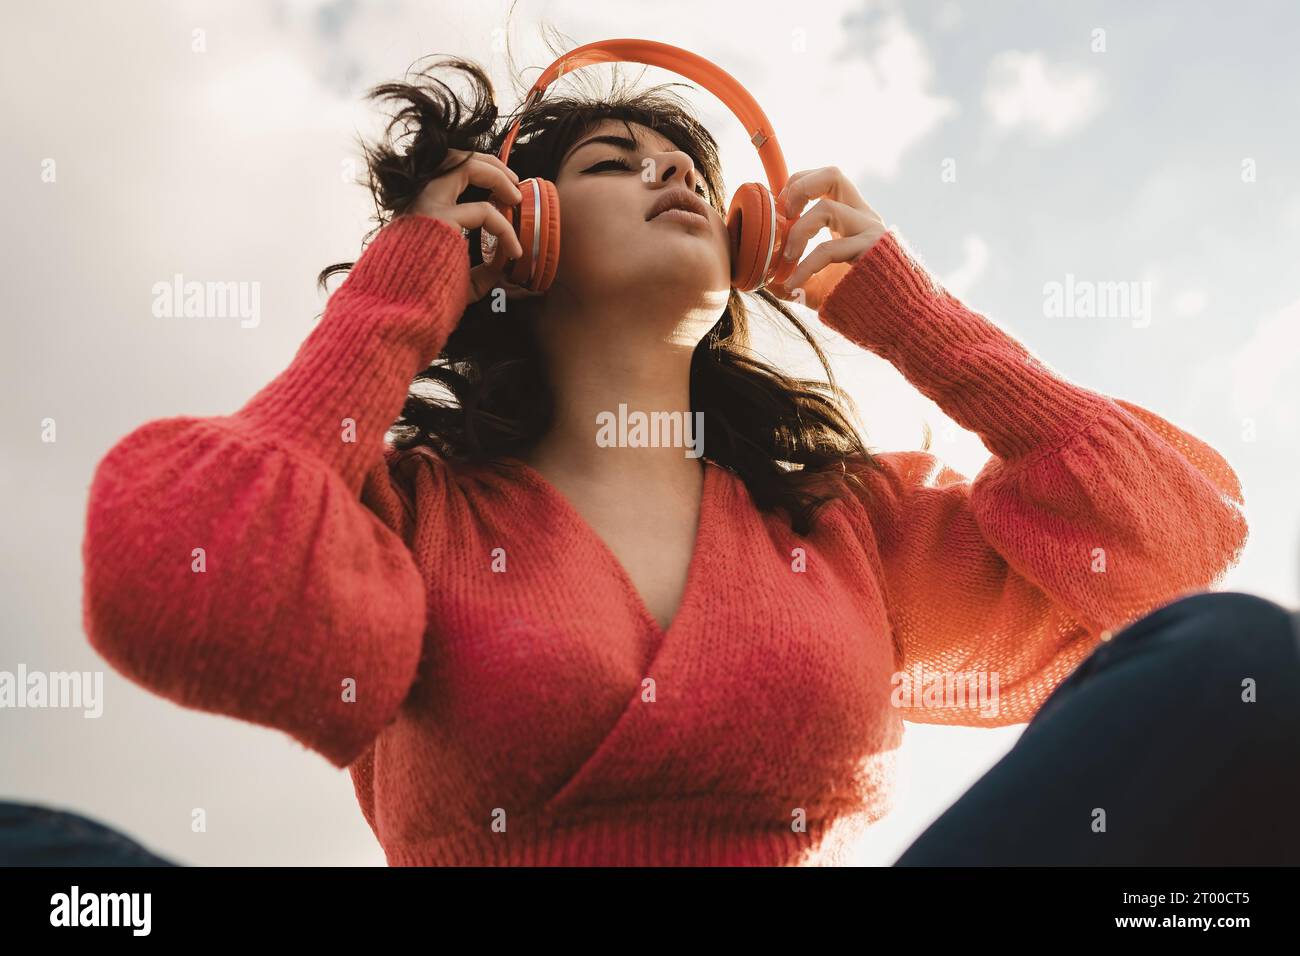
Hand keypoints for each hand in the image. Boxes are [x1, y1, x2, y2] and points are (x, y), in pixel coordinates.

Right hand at [406, 149, 543, 307]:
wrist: (403, 311)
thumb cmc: (426, 299)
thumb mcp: (458, 279)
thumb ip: (479, 270)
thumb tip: (502, 265)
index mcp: (421, 212)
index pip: (449, 178)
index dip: (482, 184)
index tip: (505, 207)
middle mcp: (419, 202)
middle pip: (453, 159)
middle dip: (490, 164)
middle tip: (514, 183)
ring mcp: (426, 206)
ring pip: (462, 165)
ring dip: (495, 174)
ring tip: (515, 195)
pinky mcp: (439, 219)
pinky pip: (483, 211)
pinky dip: (504, 227)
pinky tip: (513, 248)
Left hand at [770, 166, 887, 310]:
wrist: (901, 321)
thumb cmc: (862, 303)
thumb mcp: (821, 286)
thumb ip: (796, 279)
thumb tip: (769, 282)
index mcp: (855, 218)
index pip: (827, 180)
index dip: (800, 184)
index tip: (782, 210)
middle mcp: (865, 218)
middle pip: (833, 175)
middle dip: (800, 188)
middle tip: (786, 215)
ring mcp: (870, 232)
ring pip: (826, 209)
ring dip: (797, 232)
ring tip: (785, 259)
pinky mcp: (871, 252)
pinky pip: (828, 250)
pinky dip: (804, 267)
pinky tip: (793, 286)